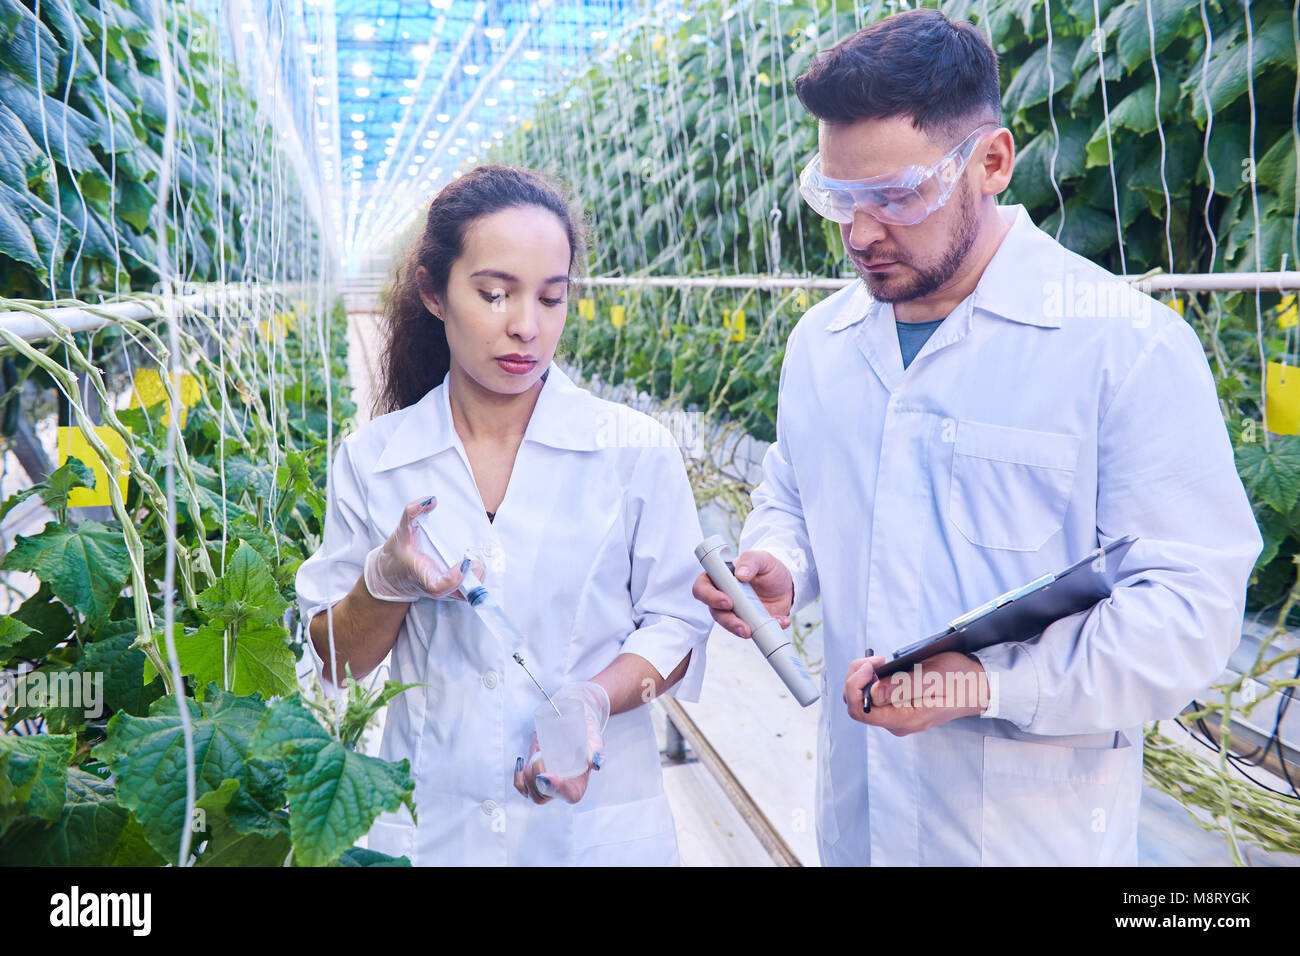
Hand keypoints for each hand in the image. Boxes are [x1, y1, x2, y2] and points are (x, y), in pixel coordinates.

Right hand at [363, 496, 485, 602]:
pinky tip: (471, 560)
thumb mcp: (401, 530)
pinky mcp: (452, 591)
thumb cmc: (398, 553)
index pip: (440, 586)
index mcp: (422, 577)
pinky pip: (470, 588)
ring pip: (470, 592)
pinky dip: (475, 576)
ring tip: (471, 555)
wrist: (391, 574)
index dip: (455, 578)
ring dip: (476, 575)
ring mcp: (446, 592)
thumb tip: (431, 500)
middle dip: (474, 575)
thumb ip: (412, 512)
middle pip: (462, 592)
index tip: (465, 561)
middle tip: (470, 553)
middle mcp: (436, 588)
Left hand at [514, 682, 608, 805]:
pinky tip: (521, 762)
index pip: (569, 795)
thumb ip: (596, 750)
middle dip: (536, 781)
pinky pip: (522, 786)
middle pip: (544, 797)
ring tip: (535, 756)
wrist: (572, 721)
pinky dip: (518, 777)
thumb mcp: (594, 738)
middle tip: (539, 758)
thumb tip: (596, 763)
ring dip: (527, 777)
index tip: (546, 775)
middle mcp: (561, 788)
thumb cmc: (585, 732)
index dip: (556, 789)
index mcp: (579, 783)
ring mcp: (546, 784)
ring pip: (531, 793)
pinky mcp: (534, 777)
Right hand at [692, 549, 793, 637]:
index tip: (727, 601)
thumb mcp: (762, 558)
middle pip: (715, 612)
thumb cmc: (767, 568)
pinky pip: (755, 631)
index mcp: (720, 578)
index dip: (709, 596)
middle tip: (742, 625)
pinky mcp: (750, 623)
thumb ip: (750, 560)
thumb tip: (740, 574)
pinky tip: (781, 621)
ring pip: (731, 625)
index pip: (702, 587)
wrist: (786, 583)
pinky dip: (767, 629)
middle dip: (728, 621)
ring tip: (753, 631)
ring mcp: (736, 612)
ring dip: (741, 630)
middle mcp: (723, 597)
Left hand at [844, 651, 988, 735]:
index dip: (856, 687)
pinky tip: (882, 666)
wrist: (977, 686)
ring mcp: (897, 715)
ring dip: (863, 676)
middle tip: (875, 659)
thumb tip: (873, 693)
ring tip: (878, 660)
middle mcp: (897, 722)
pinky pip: (873, 695)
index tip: (870, 667)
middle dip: (857, 678)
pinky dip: (871, 678)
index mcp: (904, 720)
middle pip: (857, 704)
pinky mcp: (899, 706)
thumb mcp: (932, 678)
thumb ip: (902, 687)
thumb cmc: (959, 681)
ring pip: (863, 698)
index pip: (860, 711)